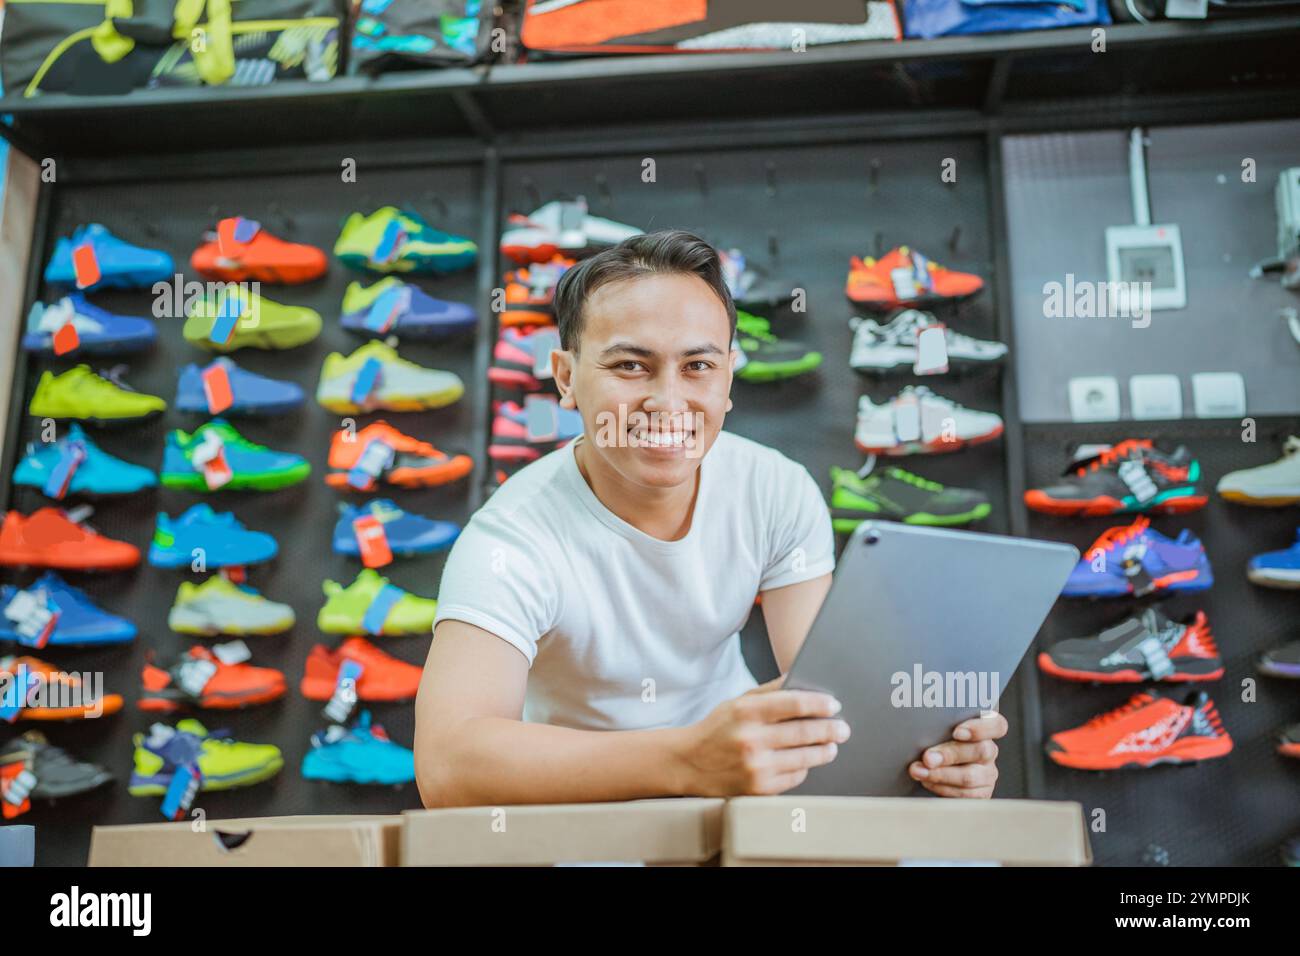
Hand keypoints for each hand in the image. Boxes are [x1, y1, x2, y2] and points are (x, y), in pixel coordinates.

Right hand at [673, 678, 849, 795]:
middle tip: (843, 728)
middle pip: (804, 732)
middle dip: (830, 729)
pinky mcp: (758, 789)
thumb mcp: (738, 702)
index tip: (834, 705)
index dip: (819, 703)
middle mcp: (751, 739)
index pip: (794, 703)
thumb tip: (801, 678)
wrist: (689, 762)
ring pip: (804, 757)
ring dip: (824, 750)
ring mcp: (755, 766)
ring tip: (831, 746)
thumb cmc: (718, 728)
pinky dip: (803, 768)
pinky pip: (794, 777)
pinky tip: (805, 761)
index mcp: (746, 711)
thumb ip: (770, 692)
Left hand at [908, 711, 1006, 797]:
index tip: (957, 731)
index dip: (980, 728)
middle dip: (950, 754)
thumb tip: (916, 717)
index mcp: (984, 729)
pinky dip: (943, 789)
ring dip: (941, 774)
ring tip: (918, 771)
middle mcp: (989, 750)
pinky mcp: (980, 793)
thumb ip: (936, 721)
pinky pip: (965, 795)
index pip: (997, 725)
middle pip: (981, 751)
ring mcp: (987, 773)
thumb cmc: (933, 738)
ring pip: (971, 776)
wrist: (928, 766)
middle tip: (927, 757)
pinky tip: (927, 781)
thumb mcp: (937, 727)